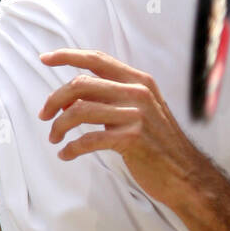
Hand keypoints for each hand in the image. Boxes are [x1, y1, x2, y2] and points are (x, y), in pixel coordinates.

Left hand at [38, 49, 201, 207]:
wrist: (185, 174)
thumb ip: (113, 99)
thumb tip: (71, 99)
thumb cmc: (158, 144)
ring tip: (54, 138)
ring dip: (59, 125)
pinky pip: (88, 139)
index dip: (68, 56)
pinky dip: (72, 148)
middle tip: (44, 115)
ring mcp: (136, 114)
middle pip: (81, 84)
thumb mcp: (141, 111)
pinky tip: (66, 155)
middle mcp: (138, 92)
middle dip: (55, 99)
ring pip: (79, 111)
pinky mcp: (131, 138)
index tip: (45, 59)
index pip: (97, 59)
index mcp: (139, 81)